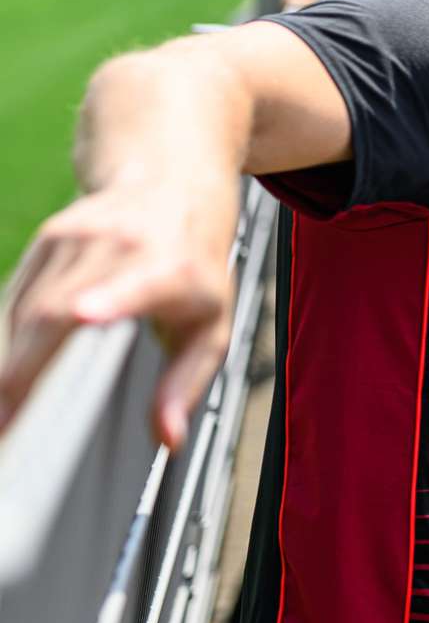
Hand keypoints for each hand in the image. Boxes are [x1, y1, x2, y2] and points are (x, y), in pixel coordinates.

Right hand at [1, 177, 238, 448]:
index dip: (110, 299)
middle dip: (22, 368)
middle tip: (4, 422)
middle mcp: (122, 244)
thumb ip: (187, 382)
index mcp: (170, 265)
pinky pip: (19, 293)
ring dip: (7, 360)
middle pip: (57, 308)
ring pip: (28, 305)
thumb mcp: (213, 321)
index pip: (139, 281)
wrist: (174, 184)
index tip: (83, 314)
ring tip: (2, 411)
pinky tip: (8, 369)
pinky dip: (10, 335)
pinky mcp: (49, 237)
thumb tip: (169, 438)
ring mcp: (78, 236)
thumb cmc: (196, 262)